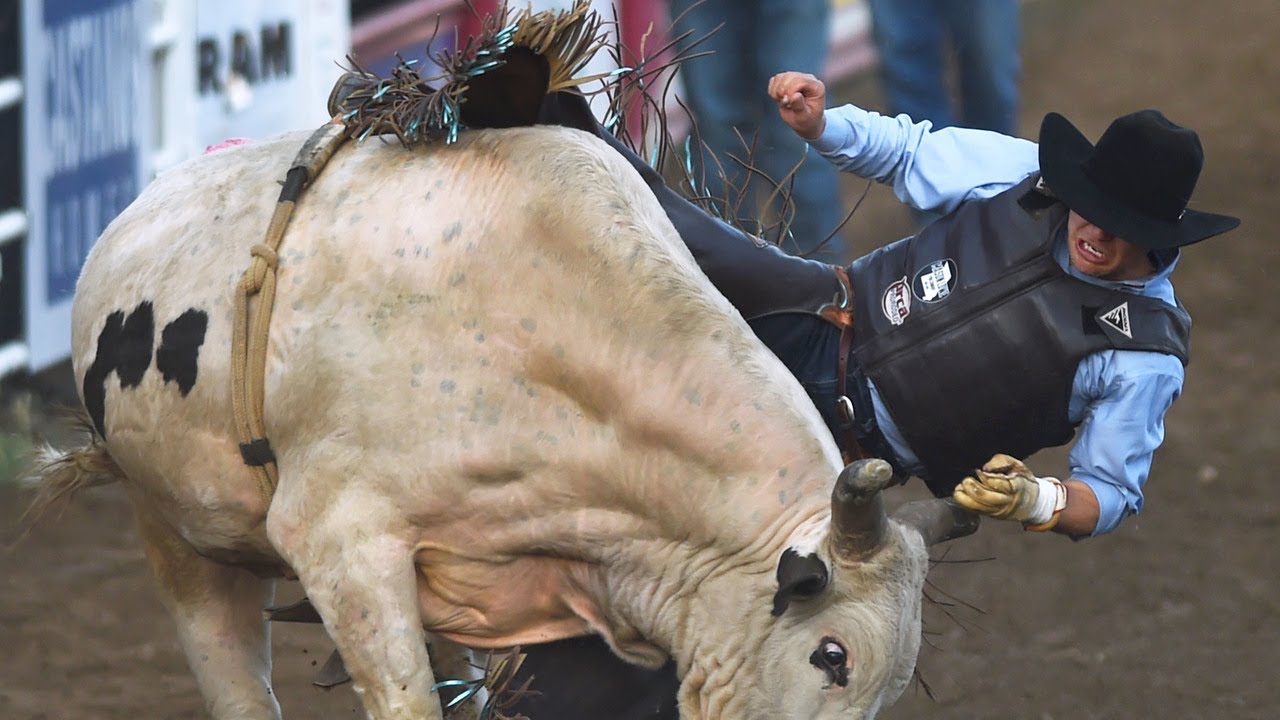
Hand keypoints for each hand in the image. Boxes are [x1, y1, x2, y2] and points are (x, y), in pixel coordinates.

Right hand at [768, 72, 827, 139]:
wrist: (805, 122)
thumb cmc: (807, 120)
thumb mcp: (804, 117)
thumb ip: (800, 106)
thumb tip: (795, 95)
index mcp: (816, 87)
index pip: (800, 81)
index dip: (790, 91)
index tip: (788, 103)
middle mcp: (808, 79)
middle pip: (789, 77)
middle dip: (782, 91)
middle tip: (786, 104)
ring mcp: (797, 78)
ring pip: (780, 77)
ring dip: (777, 91)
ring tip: (783, 102)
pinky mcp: (787, 80)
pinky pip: (775, 79)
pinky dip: (773, 90)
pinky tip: (779, 99)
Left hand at [951, 454, 1067, 530]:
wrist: (1033, 502)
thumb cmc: (1022, 480)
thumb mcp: (1016, 465)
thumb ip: (1001, 461)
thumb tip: (985, 467)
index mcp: (1016, 487)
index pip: (998, 483)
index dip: (986, 477)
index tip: (979, 470)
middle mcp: (1007, 501)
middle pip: (986, 497)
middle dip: (972, 488)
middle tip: (966, 480)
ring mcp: (999, 510)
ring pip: (979, 507)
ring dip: (965, 497)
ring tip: (960, 487)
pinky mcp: (992, 515)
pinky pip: (976, 511)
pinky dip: (965, 503)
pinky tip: (961, 494)